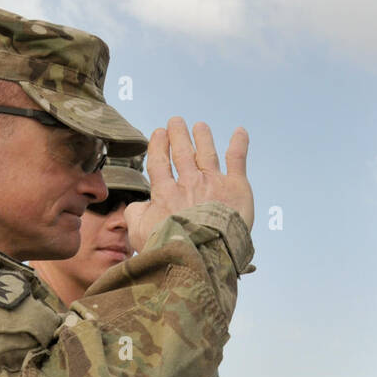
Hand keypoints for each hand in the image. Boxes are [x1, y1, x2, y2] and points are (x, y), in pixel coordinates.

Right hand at [126, 119, 252, 251]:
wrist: (201, 255)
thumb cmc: (169, 250)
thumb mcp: (139, 234)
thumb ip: (135, 215)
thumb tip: (137, 205)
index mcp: (165, 194)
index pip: (160, 163)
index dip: (159, 146)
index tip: (159, 134)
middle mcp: (189, 183)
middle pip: (182, 153)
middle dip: (178, 135)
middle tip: (176, 121)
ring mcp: (212, 183)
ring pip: (206, 153)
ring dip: (203, 137)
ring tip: (200, 126)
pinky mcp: (235, 187)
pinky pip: (237, 159)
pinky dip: (239, 143)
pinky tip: (240, 132)